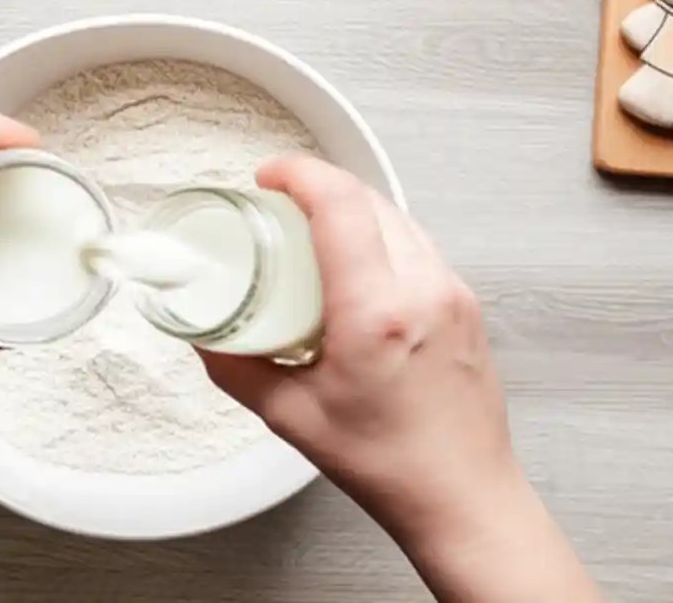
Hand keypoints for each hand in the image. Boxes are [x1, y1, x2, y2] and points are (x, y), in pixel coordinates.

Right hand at [202, 156, 597, 600]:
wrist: (464, 497)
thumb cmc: (390, 465)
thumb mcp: (292, 418)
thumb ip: (238, 369)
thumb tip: (206, 337)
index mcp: (375, 313)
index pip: (340, 205)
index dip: (299, 174)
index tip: (268, 177)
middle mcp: (422, 291)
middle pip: (368, 199)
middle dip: (319, 186)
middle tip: (279, 204)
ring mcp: (452, 294)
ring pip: (398, 217)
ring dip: (352, 207)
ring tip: (313, 230)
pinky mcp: (465, 305)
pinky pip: (418, 245)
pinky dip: (380, 236)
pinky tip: (356, 265)